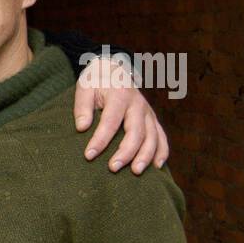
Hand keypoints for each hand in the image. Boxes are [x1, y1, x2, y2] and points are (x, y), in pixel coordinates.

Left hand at [73, 58, 168, 173]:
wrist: (114, 69)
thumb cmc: (96, 81)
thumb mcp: (84, 87)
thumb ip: (82, 107)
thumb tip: (81, 128)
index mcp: (120, 95)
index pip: (111, 121)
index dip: (100, 140)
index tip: (89, 155)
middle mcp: (138, 105)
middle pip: (136, 132)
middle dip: (126, 152)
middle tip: (112, 168)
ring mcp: (148, 113)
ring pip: (153, 137)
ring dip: (146, 156)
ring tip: (135, 172)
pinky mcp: (152, 119)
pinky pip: (161, 137)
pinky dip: (162, 152)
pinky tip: (156, 167)